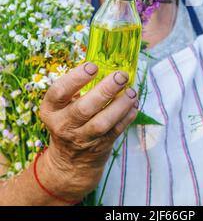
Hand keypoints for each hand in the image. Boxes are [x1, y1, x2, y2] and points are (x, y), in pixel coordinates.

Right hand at [38, 62, 137, 201]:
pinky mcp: (99, 146)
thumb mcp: (63, 105)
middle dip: (105, 90)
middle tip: (121, 76)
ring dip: (120, 105)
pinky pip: (115, 131)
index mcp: (51, 109)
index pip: (59, 92)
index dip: (76, 78)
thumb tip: (104, 60)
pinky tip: (133, 104)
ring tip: (132, 91)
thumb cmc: (69, 119)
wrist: (70, 160)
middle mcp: (63, 125)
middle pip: (84, 108)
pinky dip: (127, 117)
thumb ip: (77, 86)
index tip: (93, 66)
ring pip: (102, 123)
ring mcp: (81, 138)